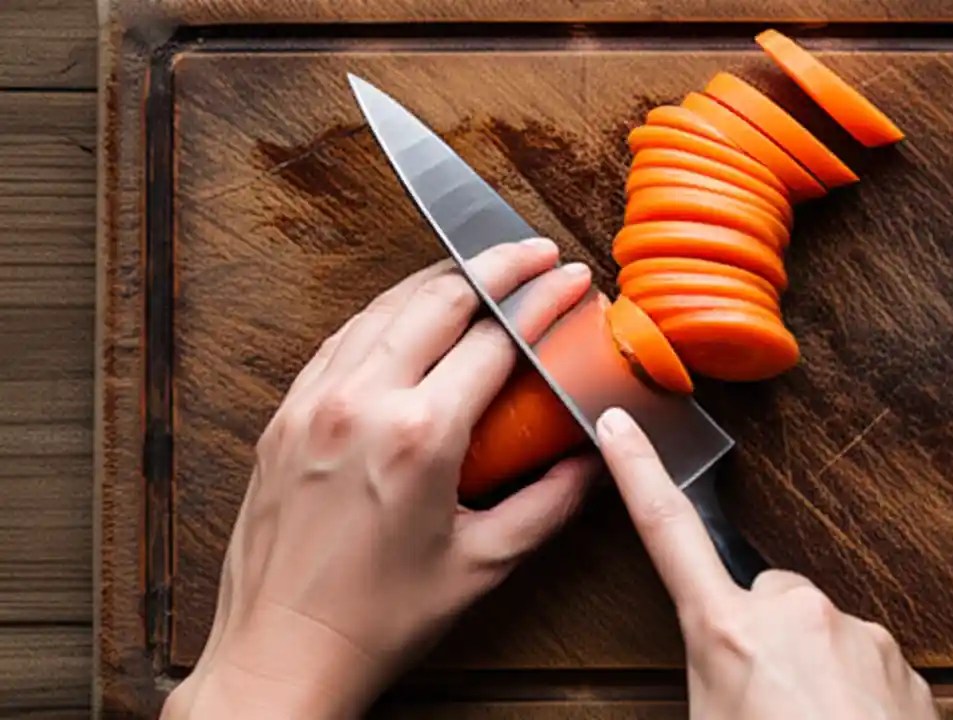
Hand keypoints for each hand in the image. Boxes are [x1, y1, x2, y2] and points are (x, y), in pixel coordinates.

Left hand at [163, 238, 600, 718]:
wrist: (282, 652)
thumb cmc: (378, 620)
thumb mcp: (483, 564)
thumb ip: (548, 502)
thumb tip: (591, 461)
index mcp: (419, 435)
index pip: (496, 338)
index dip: (541, 300)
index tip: (569, 280)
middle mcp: (361, 402)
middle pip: (439, 299)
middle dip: (495, 265)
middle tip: (533, 253)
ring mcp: (314, 403)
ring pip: (383, 307)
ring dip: (438, 280)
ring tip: (479, 271)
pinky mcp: (285, 415)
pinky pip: (340, 340)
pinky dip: (383, 315)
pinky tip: (406, 316)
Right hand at [595, 408, 938, 719]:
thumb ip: (710, 677)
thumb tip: (725, 669)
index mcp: (727, 633)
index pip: (668, 533)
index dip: (638, 473)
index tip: (622, 424)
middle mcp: (794, 615)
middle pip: (764, 599)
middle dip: (762, 634)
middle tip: (761, 704)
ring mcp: (855, 633)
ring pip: (819, 634)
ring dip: (812, 671)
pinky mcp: (901, 661)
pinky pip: (864, 664)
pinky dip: (854, 695)